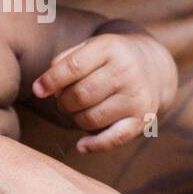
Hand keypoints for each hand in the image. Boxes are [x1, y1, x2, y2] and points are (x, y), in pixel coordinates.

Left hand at [32, 31, 178, 152]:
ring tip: (76, 110)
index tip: (38, 90)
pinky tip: (81, 146)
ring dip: (75, 118)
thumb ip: (64, 62)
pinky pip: (113, 139)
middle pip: (80, 95)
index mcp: (111, 48)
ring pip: (91, 119)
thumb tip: (43, 89)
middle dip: (63, 102)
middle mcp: (127, 72)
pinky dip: (93, 146)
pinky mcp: (143, 120)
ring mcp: (136, 97)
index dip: (51, 81)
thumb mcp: (90, 47)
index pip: (74, 67)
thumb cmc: (110, 58)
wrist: (154, 66)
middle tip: (63, 100)